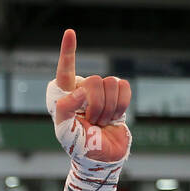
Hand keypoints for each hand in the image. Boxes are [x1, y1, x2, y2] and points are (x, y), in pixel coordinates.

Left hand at [50, 29, 131, 162]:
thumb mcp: (65, 133)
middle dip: (97, 105)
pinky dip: (122, 104)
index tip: (70, 32)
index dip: (68, 52)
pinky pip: (125, 87)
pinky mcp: (118, 95)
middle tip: (93, 121)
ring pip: (111, 83)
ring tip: (102, 121)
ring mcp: (101, 92)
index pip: (65, 70)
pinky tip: (114, 117)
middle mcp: (83, 89)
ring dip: (109, 108)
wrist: (102, 158)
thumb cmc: (80, 147)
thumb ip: (65, 110)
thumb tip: (80, 91)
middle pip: (95, 81)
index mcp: (66, 96)